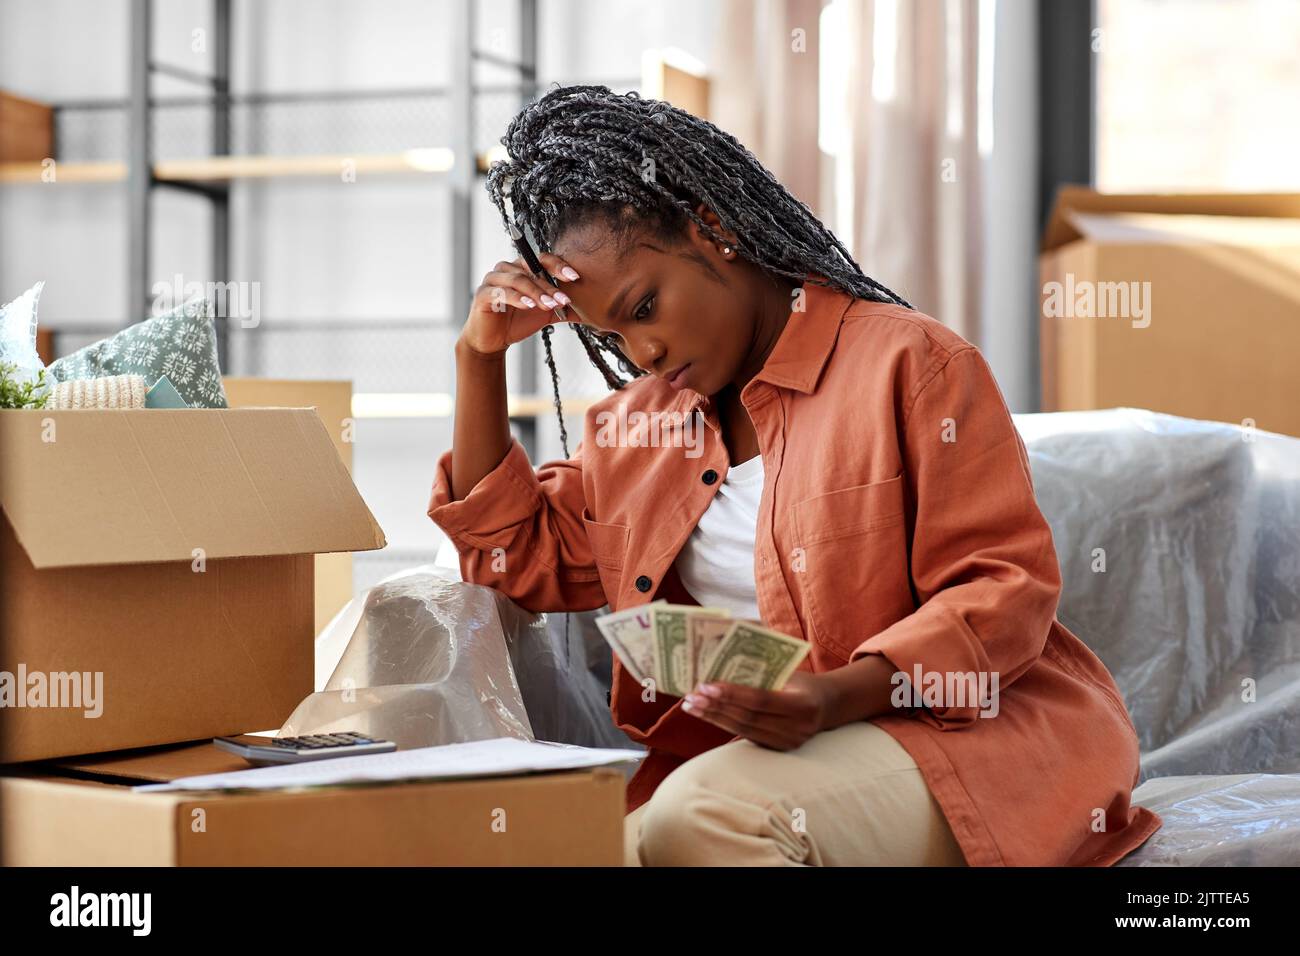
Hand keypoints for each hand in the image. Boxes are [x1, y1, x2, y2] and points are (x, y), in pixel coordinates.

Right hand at [460, 251, 580, 356]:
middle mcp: (507, 268)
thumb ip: (564, 308)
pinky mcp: (483, 294)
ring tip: (550, 305)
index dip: (559, 266)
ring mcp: (493, 279)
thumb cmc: (518, 322)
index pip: (543, 259)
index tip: (576, 277)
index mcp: (523, 267)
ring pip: (518, 280)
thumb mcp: (546, 313)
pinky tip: (529, 306)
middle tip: (565, 300)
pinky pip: (502, 293)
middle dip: (550, 285)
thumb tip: (593, 310)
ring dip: (536, 293)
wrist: (493, 341)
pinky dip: (517, 298)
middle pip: (531, 269)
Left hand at [681, 671, 829, 749]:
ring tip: (692, 706)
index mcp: (803, 704)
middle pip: (748, 718)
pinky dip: (724, 724)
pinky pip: (746, 737)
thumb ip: (763, 672)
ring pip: (743, 730)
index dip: (732, 694)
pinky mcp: (778, 750)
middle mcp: (797, 728)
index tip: (707, 686)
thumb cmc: (802, 682)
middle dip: (716, 707)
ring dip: (714, 717)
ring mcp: (788, 743)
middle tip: (691, 696)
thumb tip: (723, 658)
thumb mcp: (789, 673)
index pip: (760, 700)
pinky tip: (707, 714)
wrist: (827, 705)